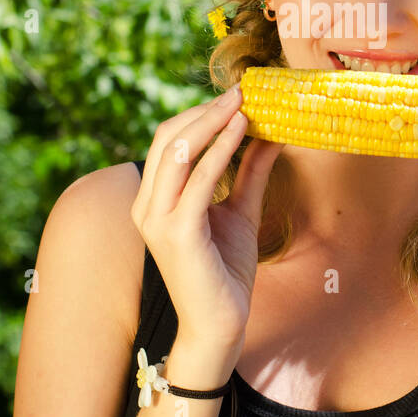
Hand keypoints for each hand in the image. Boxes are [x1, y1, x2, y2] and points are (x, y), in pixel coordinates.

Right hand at [130, 85, 283, 351]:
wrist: (222, 326)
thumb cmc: (226, 272)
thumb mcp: (241, 210)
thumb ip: (249, 172)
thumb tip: (271, 132)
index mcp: (154, 200)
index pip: (168, 140)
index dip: (200, 114)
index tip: (237, 95)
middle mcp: (146, 206)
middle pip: (167, 138)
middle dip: (205, 110)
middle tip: (242, 90)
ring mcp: (157, 220)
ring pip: (176, 151)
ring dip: (211, 121)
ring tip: (243, 101)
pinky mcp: (176, 233)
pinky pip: (198, 180)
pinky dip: (220, 149)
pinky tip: (243, 130)